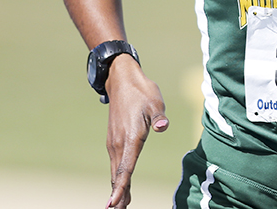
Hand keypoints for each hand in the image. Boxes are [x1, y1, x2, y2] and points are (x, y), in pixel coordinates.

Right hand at [104, 55, 168, 208]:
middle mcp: (118, 143)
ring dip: (117, 189)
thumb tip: (162, 126)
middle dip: (118, 196)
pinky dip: (117, 178)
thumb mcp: (155, 102)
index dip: (121, 188)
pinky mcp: (114, 140)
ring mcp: (114, 142)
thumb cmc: (142, 92)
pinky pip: (115, 164)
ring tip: (119, 207)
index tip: (115, 204)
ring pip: (115, 171)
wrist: (122, 80)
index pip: (125, 169)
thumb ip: (159, 117)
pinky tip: (119, 187)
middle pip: (118, 175)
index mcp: (130, 138)